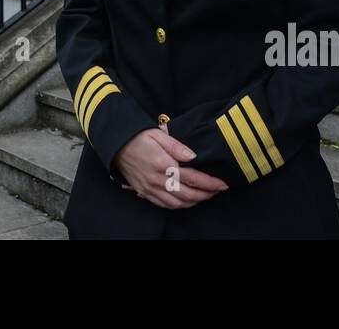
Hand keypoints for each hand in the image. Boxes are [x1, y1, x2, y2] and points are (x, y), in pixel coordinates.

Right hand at [113, 129, 227, 208]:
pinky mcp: (144, 192)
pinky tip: (187, 200)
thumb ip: (177, 146)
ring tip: (205, 195)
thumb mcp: (158, 134)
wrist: (116, 144)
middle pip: (188, 195)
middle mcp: (157, 180)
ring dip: (194, 202)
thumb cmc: (138, 136)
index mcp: (163, 164)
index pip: (192, 178)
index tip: (222, 184)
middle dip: (206, 195)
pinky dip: (179, 205)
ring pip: (177, 203)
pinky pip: (165, 205)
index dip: (210, 183)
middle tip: (218, 191)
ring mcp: (150, 189)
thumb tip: (194, 156)